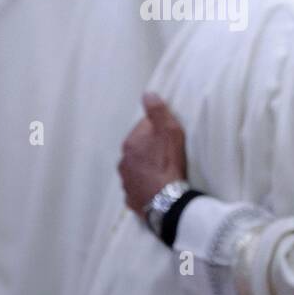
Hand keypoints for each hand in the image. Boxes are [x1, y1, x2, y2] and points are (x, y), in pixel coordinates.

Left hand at [119, 93, 187, 213]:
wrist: (167, 200)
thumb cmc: (169, 164)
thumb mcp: (169, 132)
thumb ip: (158, 112)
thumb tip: (147, 94)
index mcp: (130, 142)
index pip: (143, 129)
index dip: (158, 130)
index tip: (170, 137)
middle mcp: (123, 160)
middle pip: (139, 149)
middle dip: (151, 149)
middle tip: (170, 154)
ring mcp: (126, 180)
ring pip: (136, 169)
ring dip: (147, 168)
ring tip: (164, 172)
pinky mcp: (131, 197)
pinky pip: (138, 187)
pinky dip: (145, 185)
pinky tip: (157, 187)